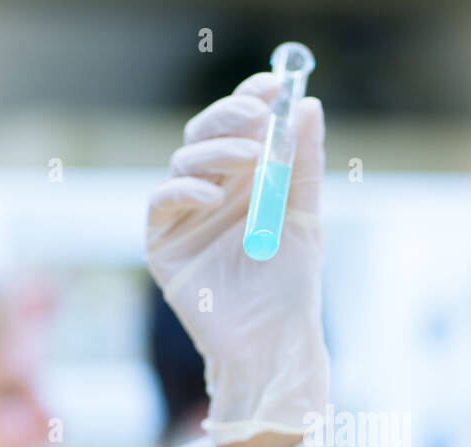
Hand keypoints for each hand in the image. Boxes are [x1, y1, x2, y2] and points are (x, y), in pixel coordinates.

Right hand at [145, 72, 328, 445]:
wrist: (273, 341)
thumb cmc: (290, 286)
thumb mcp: (304, 215)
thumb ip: (303, 164)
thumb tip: (309, 105)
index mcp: (245, 181)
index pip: (241, 126)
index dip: (252, 97)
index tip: (275, 82)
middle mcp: (211, 191)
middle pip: (207, 134)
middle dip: (230, 115)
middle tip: (257, 112)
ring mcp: (184, 216)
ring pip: (184, 160)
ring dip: (216, 151)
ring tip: (251, 157)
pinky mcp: (162, 245)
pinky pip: (161, 202)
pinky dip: (184, 189)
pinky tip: (211, 195)